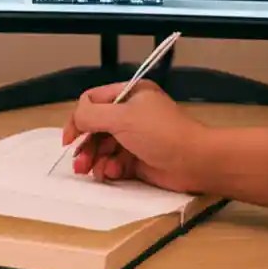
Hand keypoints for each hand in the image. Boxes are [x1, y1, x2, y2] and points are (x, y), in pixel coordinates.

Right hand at [62, 79, 208, 192]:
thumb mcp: (122, 117)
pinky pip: (114, 162)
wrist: (197, 162)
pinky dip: (109, 169)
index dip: (78, 119)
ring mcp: (134, 138)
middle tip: (78, 164)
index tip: (71, 139)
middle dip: (85, 145)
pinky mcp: (138, 159)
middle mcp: (131, 114)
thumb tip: (75, 121)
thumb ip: (90, 115)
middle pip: (94, 128)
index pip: (92, 102)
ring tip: (92, 172)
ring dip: (94, 160)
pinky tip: (113, 173)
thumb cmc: (160, 133)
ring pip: (102, 147)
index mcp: (129, 95)